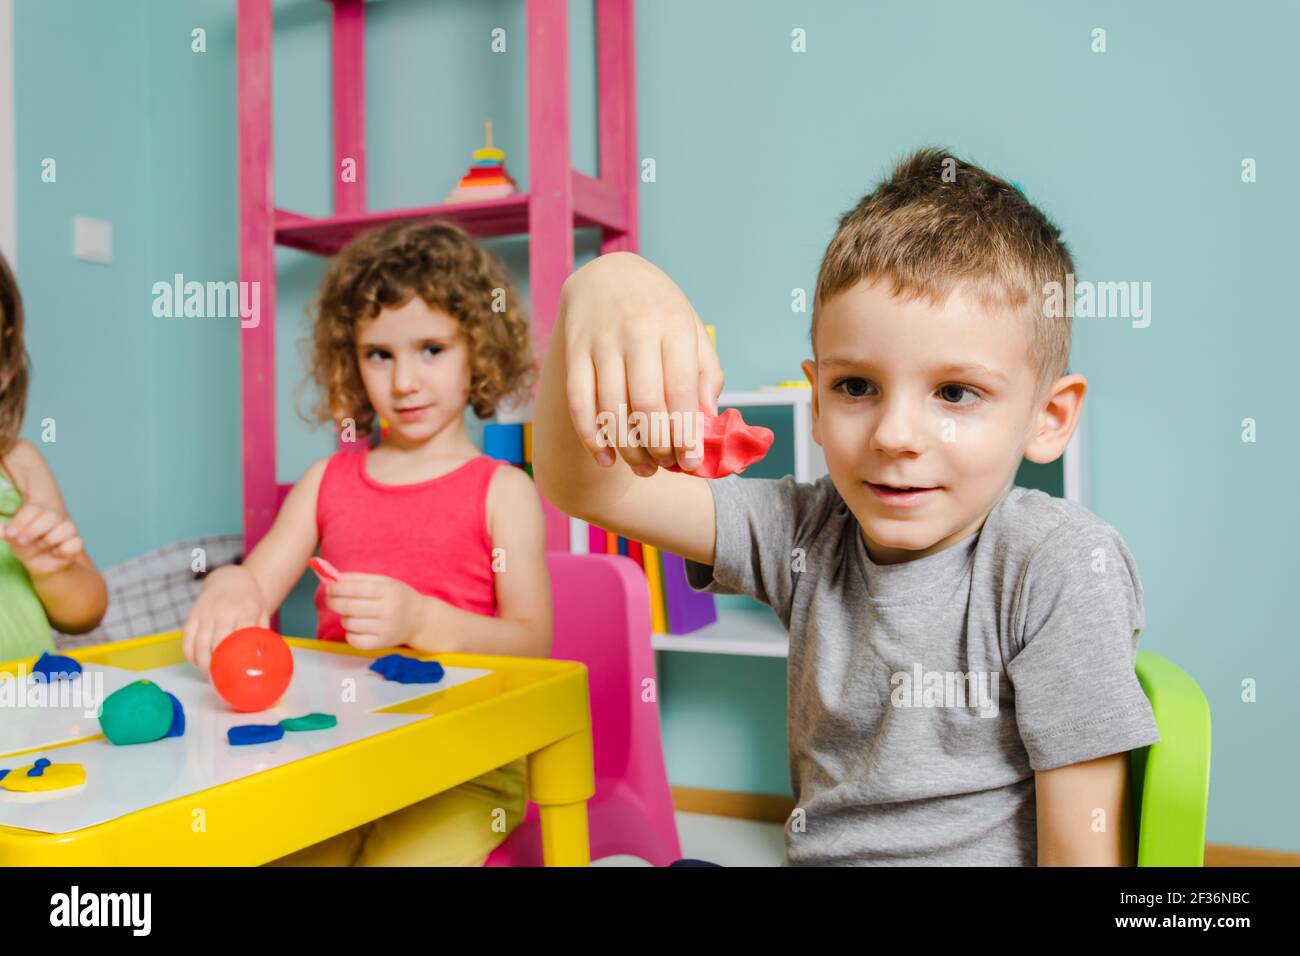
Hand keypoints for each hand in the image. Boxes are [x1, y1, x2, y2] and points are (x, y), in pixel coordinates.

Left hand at [1, 502, 84, 578]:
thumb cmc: (28, 548)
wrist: (41, 565)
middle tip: (23, 541)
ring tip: (42, 547)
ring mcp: (68, 531)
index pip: (32, 510)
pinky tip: (55, 553)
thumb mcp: (15, 541)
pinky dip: (65, 549)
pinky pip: (77, 543)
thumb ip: (8, 533)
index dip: (21, 521)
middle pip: (50, 516)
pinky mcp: (76, 544)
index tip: (11, 535)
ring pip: (67, 528)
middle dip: (33, 530)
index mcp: (39, 515)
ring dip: (50, 540)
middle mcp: (55, 520)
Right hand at [182, 565, 269, 677]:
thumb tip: (265, 660)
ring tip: (208, 675)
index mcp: (245, 613)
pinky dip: (189, 654)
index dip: (234, 660)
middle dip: (215, 666)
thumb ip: (262, 634)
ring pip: (199, 644)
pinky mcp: (192, 615)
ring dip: (201, 664)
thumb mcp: (262, 614)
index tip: (235, 675)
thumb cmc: (250, 601)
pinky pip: (186, 638)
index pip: (238, 641)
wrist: (231, 578)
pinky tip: (195, 663)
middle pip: (216, 645)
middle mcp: (223, 613)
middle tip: (219, 680)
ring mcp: (206, 613)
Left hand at [324, 573, 429, 650]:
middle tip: (330, 599)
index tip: (328, 587)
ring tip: (349, 613)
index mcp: (388, 591)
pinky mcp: (381, 644)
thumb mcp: (383, 582)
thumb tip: (330, 578)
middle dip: (333, 602)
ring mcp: (385, 629)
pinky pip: (354, 640)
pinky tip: (355, 627)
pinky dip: (349, 633)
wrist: (419, 620)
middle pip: (349, 607)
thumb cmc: (397, 597)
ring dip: (343, 617)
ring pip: (349, 623)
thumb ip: (357, 579)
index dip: (337, 588)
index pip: (356, 589)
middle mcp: (388, 611)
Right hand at [561, 252, 723, 476]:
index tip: (691, 462)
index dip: (686, 432)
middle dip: (658, 447)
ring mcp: (601, 341)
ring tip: (642, 469)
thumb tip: (707, 419)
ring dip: (628, 450)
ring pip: (612, 409)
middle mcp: (637, 331)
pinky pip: (579, 402)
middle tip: (666, 466)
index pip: (682, 388)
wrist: (608, 272)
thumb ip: (706, 372)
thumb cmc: (659, 309)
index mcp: (674, 326)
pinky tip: (605, 458)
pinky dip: (590, 437)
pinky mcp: (574, 350)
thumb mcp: (692, 329)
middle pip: (647, 404)